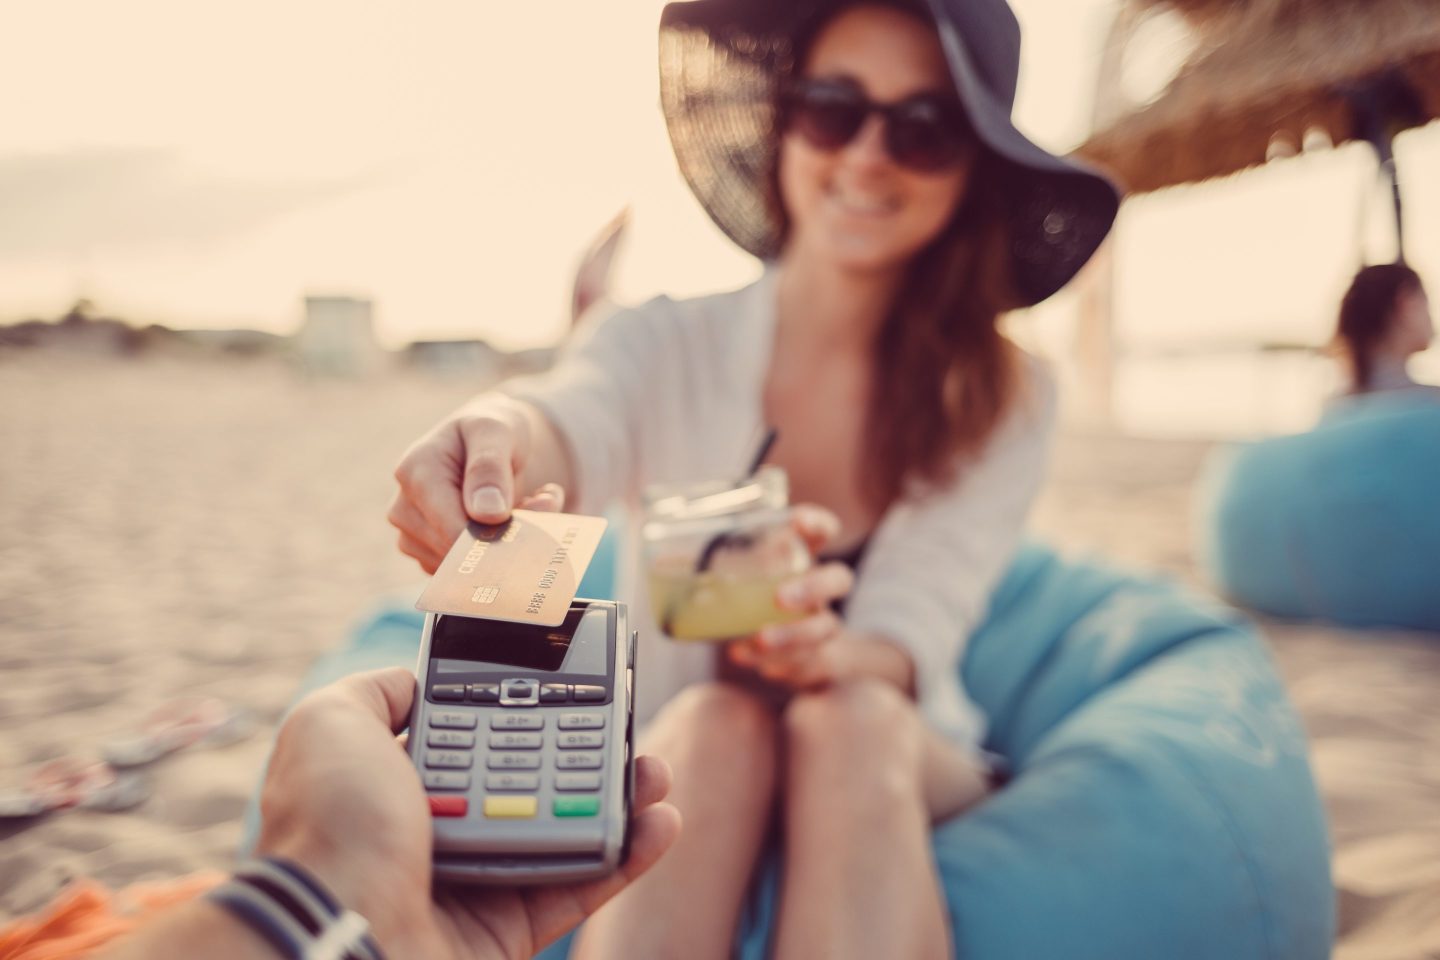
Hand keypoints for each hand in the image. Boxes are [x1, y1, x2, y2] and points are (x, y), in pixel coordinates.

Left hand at [257, 668, 680, 959]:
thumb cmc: (328, 827)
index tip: (569, 687)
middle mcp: (436, 832)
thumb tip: (421, 678)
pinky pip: (578, 888)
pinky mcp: (508, 931)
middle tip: (625, 727)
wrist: (336, 931)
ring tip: (654, 771)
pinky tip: (660, 821)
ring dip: (617, 799)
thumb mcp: (330, 723)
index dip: (523, 711)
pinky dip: (626, 856)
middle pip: (530, 782)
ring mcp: (475, 884)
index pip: (474, 737)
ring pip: (562, 833)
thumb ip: (376, 691)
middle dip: (585, 752)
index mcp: (396, 783)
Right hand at [388, 396, 565, 573]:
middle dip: (507, 535)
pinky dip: (493, 554)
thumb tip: (487, 514)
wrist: (483, 441)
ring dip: (503, 544)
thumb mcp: (496, 431)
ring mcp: (411, 534)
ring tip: (528, 504)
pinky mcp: (427, 552)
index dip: (495, 535)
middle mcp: (404, 507)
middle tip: (543, 502)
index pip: (451, 529)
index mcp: (415, 473)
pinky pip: (463, 572)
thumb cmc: (488, 430)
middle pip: (458, 551)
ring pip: (463, 567)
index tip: (537, 512)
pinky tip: (509, 523)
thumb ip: (490, 467)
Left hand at [726, 505, 856, 687]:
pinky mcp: (820, 661)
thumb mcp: (740, 580)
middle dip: (812, 587)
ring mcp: (823, 625)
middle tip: (779, 598)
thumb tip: (660, 563)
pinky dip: (783, 666)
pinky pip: (813, 665)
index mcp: (801, 560)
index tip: (801, 521)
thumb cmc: (762, 603)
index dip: (818, 523)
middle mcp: (819, 592)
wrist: (800, 653)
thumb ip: (708, 569)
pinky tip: (754, 661)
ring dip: (792, 636)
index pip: (822, 532)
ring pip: (825, 629)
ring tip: (757, 642)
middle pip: (838, 579)